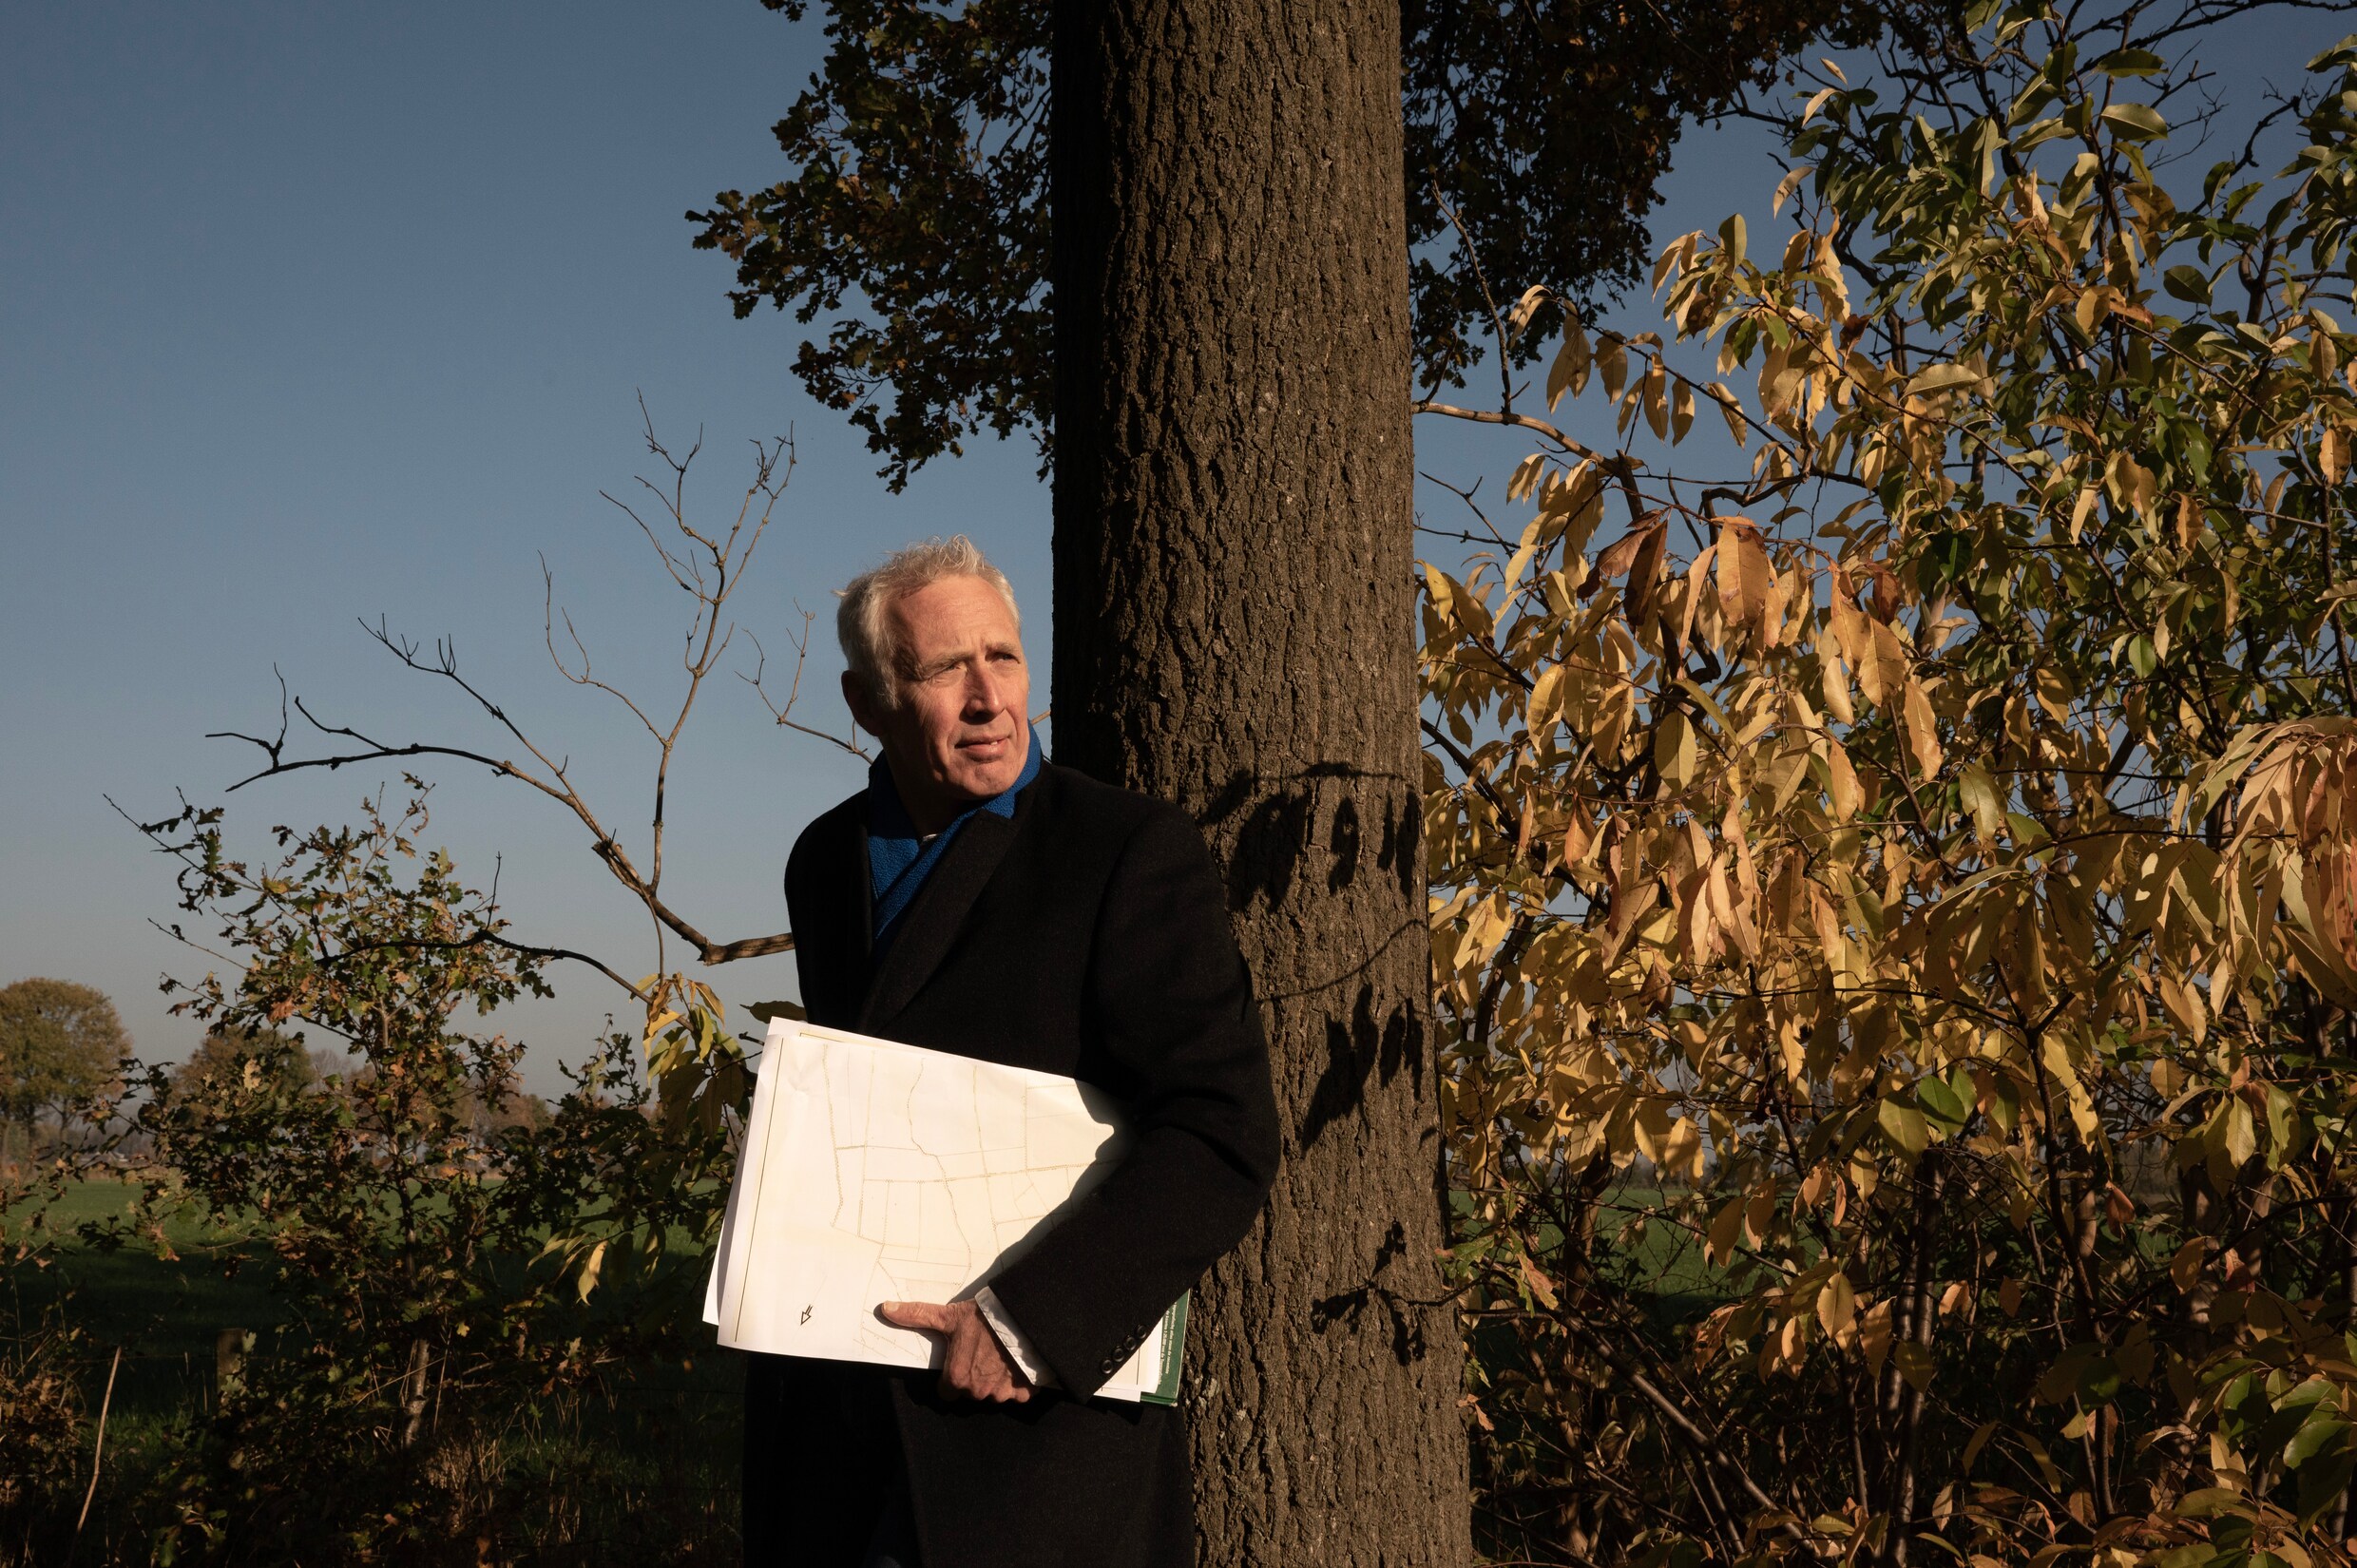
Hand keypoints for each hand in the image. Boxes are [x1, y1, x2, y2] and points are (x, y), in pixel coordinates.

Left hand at [878, 1298, 1032, 1402]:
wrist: (1024, 1318)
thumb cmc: (984, 1319)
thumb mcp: (949, 1316)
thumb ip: (917, 1315)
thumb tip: (885, 1309)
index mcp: (956, 1378)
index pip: (946, 1392)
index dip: (951, 1378)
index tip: (959, 1362)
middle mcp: (976, 1391)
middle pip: (970, 1392)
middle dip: (974, 1378)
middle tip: (982, 1354)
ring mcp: (1001, 1394)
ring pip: (994, 1394)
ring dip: (996, 1381)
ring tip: (1002, 1357)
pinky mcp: (1023, 1392)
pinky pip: (1018, 1394)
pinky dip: (1019, 1384)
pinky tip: (1018, 1365)